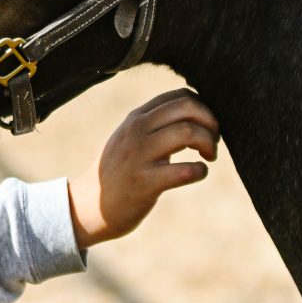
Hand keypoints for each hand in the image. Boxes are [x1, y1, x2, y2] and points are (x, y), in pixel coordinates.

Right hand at [67, 88, 218, 248]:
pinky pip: (185, 170)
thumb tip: (191, 115)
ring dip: (209, 144)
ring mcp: (139, 156)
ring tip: (209, 156)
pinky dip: (200, 170)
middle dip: (211, 122)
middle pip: (187, 108)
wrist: (87, 206)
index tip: (206, 126)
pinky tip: (198, 173)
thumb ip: (152, 125)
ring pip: (188, 133)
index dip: (202, 107)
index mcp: (135, 118)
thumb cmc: (116, 173)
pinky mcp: (144, 183)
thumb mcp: (128, 139)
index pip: (178, 96)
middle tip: (214, 140)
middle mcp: (136, 132)